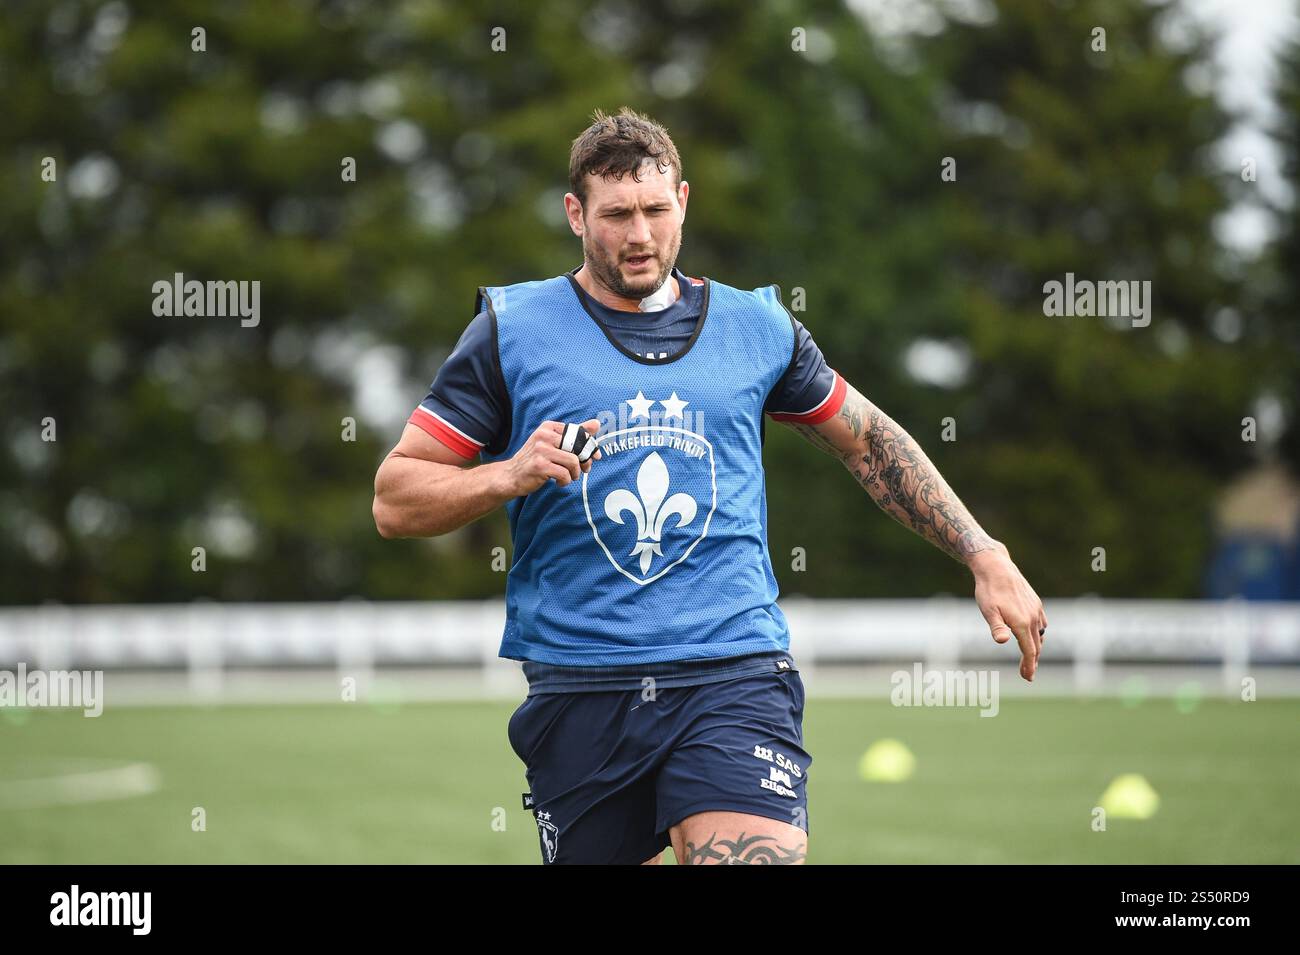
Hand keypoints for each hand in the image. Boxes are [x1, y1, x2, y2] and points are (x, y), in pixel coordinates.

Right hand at [503, 418, 601, 494]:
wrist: (511, 476)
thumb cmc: (535, 459)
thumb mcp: (553, 443)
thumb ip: (574, 434)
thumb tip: (597, 424)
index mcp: (548, 427)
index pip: (578, 433)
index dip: (590, 447)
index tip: (594, 457)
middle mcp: (544, 436)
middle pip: (578, 447)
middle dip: (585, 461)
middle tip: (584, 469)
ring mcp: (541, 450)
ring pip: (573, 461)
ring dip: (574, 473)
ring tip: (568, 477)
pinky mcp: (540, 466)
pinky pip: (564, 474)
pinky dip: (565, 481)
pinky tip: (558, 481)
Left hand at [969, 544, 1046, 681]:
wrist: (996, 567)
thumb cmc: (988, 590)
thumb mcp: (988, 610)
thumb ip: (996, 627)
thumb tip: (1002, 641)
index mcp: (1021, 623)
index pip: (1029, 650)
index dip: (1029, 665)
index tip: (1028, 678)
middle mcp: (1032, 617)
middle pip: (1036, 645)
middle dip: (1032, 661)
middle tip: (1027, 675)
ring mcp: (1036, 609)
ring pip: (1040, 635)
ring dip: (1036, 648)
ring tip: (1030, 659)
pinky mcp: (1036, 603)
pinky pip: (1041, 623)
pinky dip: (1038, 634)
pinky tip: (1033, 636)